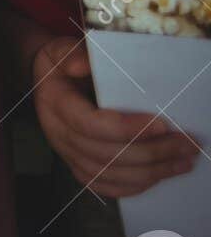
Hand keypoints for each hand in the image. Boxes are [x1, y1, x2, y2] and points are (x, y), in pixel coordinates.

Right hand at [32, 36, 198, 197]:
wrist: (47, 81)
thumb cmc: (62, 64)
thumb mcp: (62, 50)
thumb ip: (73, 54)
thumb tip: (84, 64)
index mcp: (55, 104)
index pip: (90, 125)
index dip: (127, 129)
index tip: (162, 125)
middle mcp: (57, 134)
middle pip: (106, 155)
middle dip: (152, 152)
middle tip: (188, 144)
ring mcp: (66, 153)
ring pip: (109, 175)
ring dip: (151, 172)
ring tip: (184, 162)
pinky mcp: (77, 165)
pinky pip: (104, 186)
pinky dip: (134, 186)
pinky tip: (159, 176)